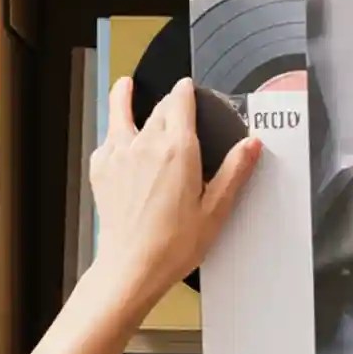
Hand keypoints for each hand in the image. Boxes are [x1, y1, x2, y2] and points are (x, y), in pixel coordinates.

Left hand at [88, 76, 261, 305]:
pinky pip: (107, 140)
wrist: (131, 267)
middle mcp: (146, 144)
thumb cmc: (171, 245)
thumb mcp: (215, 209)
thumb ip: (234, 171)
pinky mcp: (101, 170)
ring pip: (122, 114)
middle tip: (175, 104)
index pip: (181, 100)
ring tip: (125, 86)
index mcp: (178, 149)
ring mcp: (119, 155)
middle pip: (158, 107)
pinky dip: (113, 133)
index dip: (185, 89)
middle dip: (168, 102)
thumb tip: (251, 146)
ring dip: (125, 98)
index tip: (188, 87)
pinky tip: (115, 137)